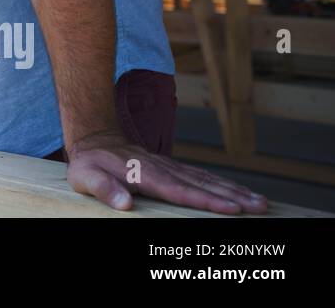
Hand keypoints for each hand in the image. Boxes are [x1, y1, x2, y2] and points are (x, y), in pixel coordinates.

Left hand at [65, 131, 267, 213]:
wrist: (94, 138)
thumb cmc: (89, 164)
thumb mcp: (86, 177)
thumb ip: (105, 189)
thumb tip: (125, 203)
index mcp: (145, 175)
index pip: (180, 191)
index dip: (206, 201)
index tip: (232, 208)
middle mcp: (162, 169)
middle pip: (201, 184)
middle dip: (232, 196)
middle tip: (261, 207)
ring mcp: (169, 166)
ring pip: (206, 179)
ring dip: (234, 190)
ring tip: (261, 202)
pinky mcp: (171, 167)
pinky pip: (201, 176)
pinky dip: (222, 184)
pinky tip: (238, 191)